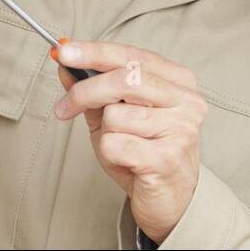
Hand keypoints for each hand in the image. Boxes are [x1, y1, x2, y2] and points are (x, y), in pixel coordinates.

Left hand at [53, 41, 206, 243]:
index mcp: (177, 81)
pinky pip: (115, 144)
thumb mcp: (115, 116)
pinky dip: (109, 154)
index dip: (94, 52)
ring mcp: (180, 129)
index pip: (130, 55)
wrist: (170, 199)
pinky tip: (127, 161)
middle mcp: (185, 101)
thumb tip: (65, 66)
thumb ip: (93, 89)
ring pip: (115, 116)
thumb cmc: (144, 152)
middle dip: (85, 92)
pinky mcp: (167, 158)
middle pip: (124, 79)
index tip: (64, 52)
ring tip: (121, 146)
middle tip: (65, 107)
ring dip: (105, 133)